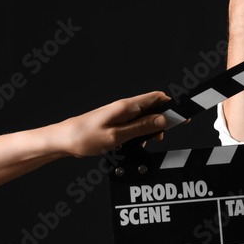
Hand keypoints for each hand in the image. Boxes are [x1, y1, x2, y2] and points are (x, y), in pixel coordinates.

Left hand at [50, 91, 170, 157]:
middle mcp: (124, 107)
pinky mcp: (115, 122)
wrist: (61, 140)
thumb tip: (164, 120)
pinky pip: (134, 125)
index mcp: (126, 106)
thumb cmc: (83, 137)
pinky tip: (132, 145)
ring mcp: (119, 114)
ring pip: (145, 118)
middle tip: (159, 137)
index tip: (182, 118)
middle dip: (162, 122)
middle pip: (154, 108)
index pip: (158, 98)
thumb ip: (142, 128)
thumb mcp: (117, 136)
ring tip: (143, 143)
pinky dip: (138, 135)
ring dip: (149, 130)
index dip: (173, 106)